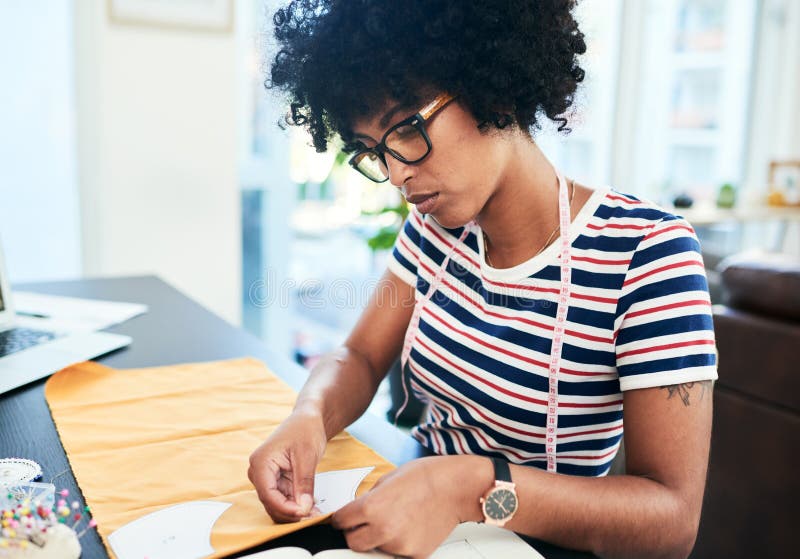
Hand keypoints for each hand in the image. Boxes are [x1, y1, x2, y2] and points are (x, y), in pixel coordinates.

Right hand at [248, 410, 327, 522]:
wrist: (307, 419)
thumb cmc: (305, 429)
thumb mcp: (307, 456)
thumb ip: (304, 483)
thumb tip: (303, 508)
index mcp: (261, 462)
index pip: (268, 494)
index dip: (286, 508)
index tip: (305, 513)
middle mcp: (258, 472)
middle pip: (271, 502)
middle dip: (292, 513)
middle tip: (314, 516)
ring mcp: (266, 478)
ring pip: (277, 504)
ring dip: (295, 511)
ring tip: (316, 513)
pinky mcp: (276, 481)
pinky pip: (283, 499)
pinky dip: (296, 505)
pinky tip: (312, 508)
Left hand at [332, 457, 472, 558]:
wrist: (456, 487)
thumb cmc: (426, 477)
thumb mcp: (386, 479)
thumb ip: (368, 498)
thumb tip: (357, 510)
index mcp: (371, 507)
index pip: (340, 522)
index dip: (342, 518)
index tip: (345, 518)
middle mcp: (383, 529)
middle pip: (353, 542)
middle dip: (355, 532)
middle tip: (365, 522)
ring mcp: (400, 545)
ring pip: (376, 548)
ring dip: (379, 538)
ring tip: (397, 518)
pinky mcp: (415, 554)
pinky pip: (397, 553)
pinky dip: (399, 543)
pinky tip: (410, 526)